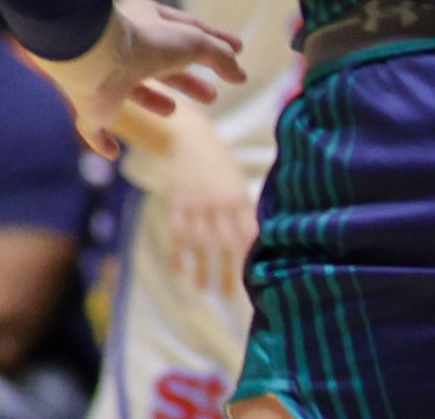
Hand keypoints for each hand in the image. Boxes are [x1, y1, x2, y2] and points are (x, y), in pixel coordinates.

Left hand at [21, 0, 243, 160]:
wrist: (94, 59)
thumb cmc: (147, 42)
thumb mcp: (194, 42)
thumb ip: (220, 56)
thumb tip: (240, 75)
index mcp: (149, 22)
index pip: (187, 30)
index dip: (214, 42)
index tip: (237, 52)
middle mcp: (125, 48)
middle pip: (162, 66)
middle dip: (187, 80)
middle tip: (213, 96)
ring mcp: (105, 78)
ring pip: (131, 92)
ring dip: (151, 101)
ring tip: (173, 112)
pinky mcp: (90, 107)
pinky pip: (93, 127)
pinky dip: (101, 141)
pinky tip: (113, 152)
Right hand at [162, 128, 257, 299]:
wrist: (191, 140)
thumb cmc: (221, 164)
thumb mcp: (238, 182)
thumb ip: (244, 208)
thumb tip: (257, 236)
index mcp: (239, 197)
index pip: (248, 232)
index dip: (250, 255)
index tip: (255, 276)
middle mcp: (218, 204)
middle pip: (225, 243)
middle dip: (228, 270)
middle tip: (229, 295)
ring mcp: (196, 206)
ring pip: (200, 244)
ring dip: (202, 268)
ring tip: (205, 289)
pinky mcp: (176, 206)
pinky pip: (177, 235)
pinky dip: (178, 255)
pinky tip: (180, 271)